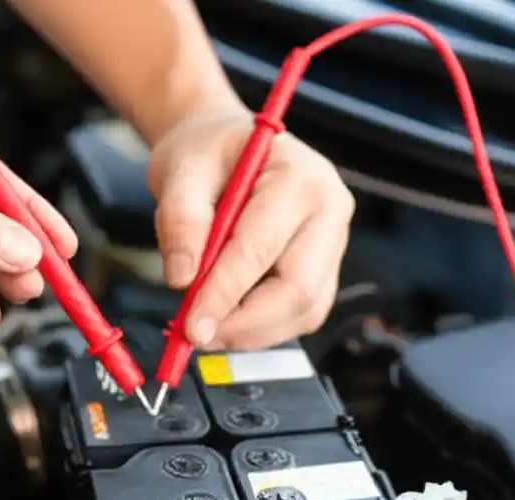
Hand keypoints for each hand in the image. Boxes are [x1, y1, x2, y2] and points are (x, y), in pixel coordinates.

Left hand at [147, 109, 353, 349]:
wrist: (226, 148)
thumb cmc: (209, 154)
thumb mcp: (181, 171)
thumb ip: (180, 221)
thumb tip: (183, 279)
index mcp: (300, 176)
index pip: (261, 249)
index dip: (224, 294)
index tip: (191, 326)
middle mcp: (330, 210)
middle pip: (298, 289)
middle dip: (244, 323)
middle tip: (197, 335)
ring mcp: (334, 243)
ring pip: (305, 310)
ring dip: (253, 331)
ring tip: (208, 327)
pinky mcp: (325, 269)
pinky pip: (302, 314)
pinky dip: (263, 327)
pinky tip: (230, 319)